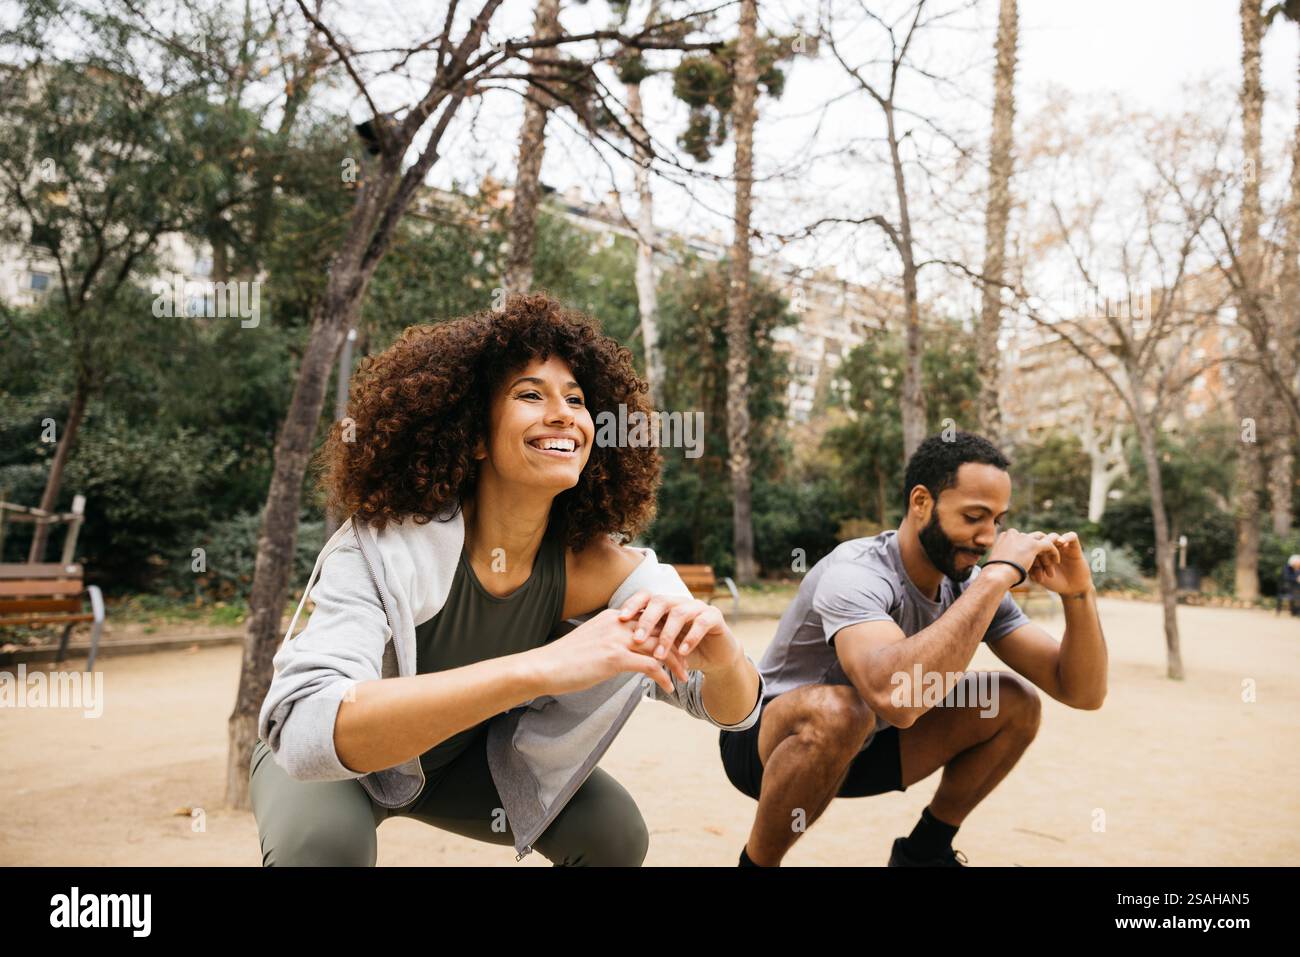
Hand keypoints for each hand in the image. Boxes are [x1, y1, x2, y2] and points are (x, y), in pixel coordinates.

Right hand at [528, 607, 677, 695]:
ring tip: (685, 676)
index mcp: (612, 617)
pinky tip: (669, 687)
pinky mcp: (615, 658)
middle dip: (678, 645)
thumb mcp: (590, 642)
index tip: (678, 644)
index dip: (667, 631)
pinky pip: (651, 666)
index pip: (649, 618)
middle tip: (688, 660)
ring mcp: (617, 639)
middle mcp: (618, 623)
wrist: (543, 666)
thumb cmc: (563, 659)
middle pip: (660, 629)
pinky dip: (664, 677)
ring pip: (660, 646)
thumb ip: (608, 640)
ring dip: (677, 662)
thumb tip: (620, 652)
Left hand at [617, 591, 742, 676]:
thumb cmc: (683, 652)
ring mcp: (698, 607)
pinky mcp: (715, 616)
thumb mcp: (661, 648)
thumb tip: (613, 648)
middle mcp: (680, 602)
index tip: (620, 619)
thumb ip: (645, 644)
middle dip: (647, 620)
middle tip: (637, 639)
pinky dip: (691, 637)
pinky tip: (682, 652)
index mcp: (664, 605)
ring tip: (659, 655)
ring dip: (668, 635)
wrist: (715, 659)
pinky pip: (702, 622)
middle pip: (660, 601)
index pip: (645, 597)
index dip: (632, 604)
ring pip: (680, 612)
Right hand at [986, 528, 1062, 584]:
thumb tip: (1007, 562)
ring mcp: (1024, 538)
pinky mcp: (1034, 545)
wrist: (998, 574)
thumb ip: (1006, 557)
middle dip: (1037, 550)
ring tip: (1052, 564)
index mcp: (1004, 536)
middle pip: (1031, 539)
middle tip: (1043, 562)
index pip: (1020, 539)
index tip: (1030, 561)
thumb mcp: (998, 561)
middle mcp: (1014, 534)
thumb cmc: (995, 573)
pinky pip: (1049, 545)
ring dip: (1046, 553)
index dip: (1026, 550)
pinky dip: (1054, 552)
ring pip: (1040, 542)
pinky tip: (1056, 561)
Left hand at [1025, 531, 1092, 594]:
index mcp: (1038, 551)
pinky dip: (1066, 537)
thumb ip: (1029, 568)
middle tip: (1040, 566)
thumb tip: (1016, 564)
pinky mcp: (1074, 546)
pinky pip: (1071, 536)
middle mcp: (1049, 546)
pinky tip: (1061, 542)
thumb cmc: (1053, 582)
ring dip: (1050, 544)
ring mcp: (1061, 545)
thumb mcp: (1038, 576)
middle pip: (1040, 540)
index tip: (1029, 571)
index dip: (1028, 556)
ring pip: (1053, 536)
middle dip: (1038, 552)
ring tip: (1049, 553)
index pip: (1029, 545)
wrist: (1071, 588)